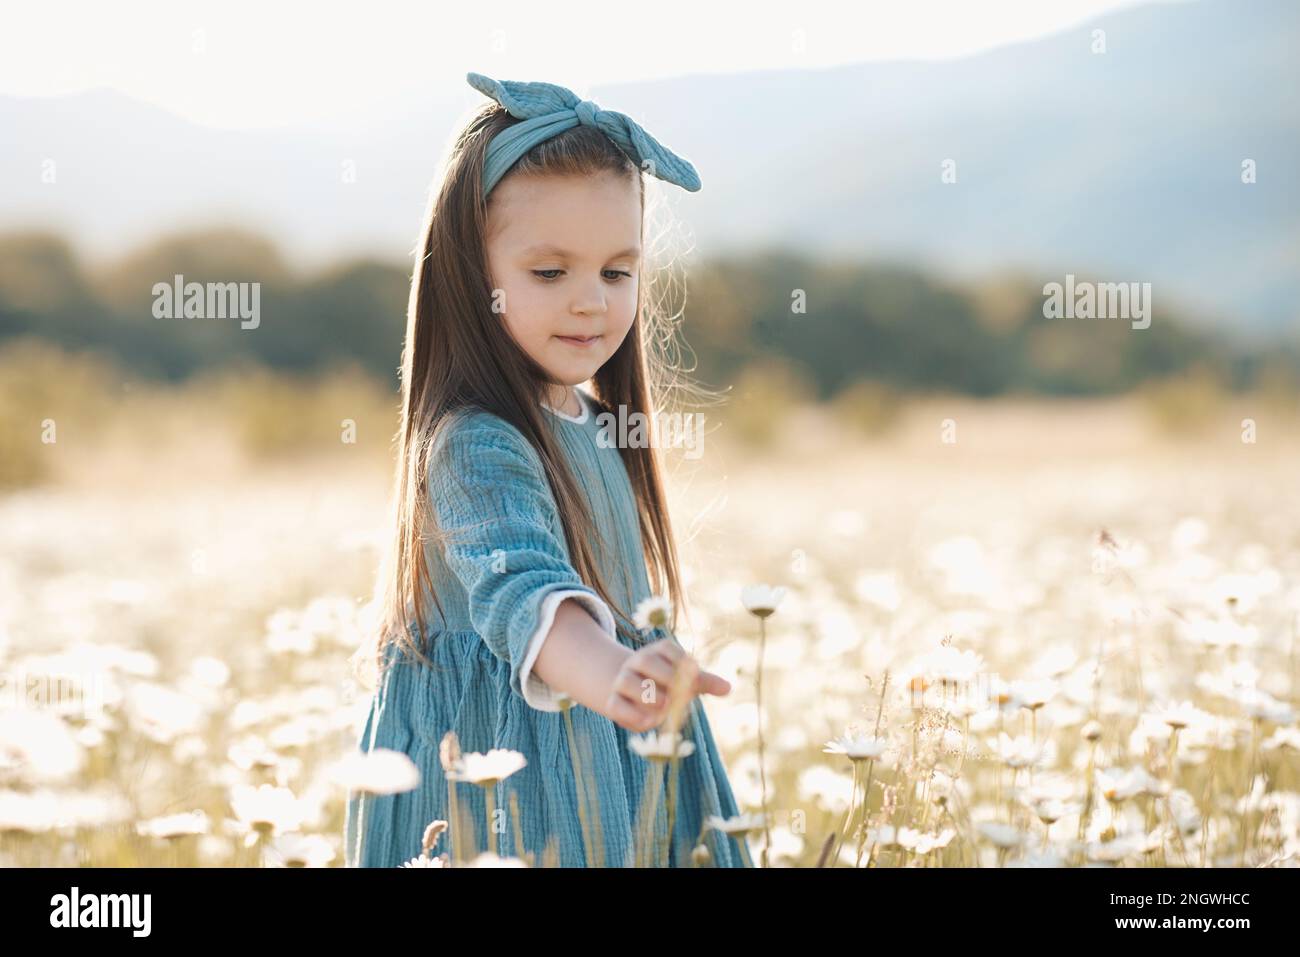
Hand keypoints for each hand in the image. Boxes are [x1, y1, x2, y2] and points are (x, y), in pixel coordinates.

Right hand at [603, 638, 730, 732]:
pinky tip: (649, 724)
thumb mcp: (686, 680)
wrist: (631, 692)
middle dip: (664, 677)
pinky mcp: (612, 702)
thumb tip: (728, 688)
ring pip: (627, 681)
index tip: (695, 678)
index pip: (668, 649)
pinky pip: (616, 705)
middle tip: (678, 695)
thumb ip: (704, 682)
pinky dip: (631, 715)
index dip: (682, 662)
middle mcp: (637, 661)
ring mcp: (622, 680)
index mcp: (657, 651)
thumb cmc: (666, 684)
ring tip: (665, 708)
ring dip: (647, 696)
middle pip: (645, 661)